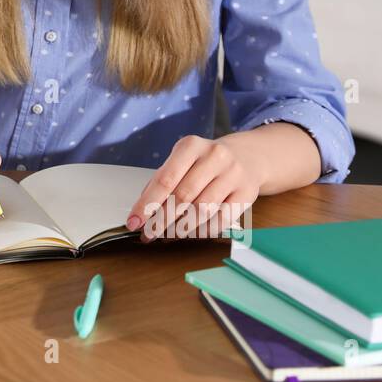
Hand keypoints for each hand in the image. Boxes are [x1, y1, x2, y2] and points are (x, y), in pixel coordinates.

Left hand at [125, 135, 261, 240]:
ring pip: (202, 210)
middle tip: (149, 234)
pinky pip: (222, 219)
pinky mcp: (247, 193)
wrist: (247, 156)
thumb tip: (143, 211)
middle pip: (183, 196)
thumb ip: (162, 181)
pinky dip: (204, 230)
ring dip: (182, 228)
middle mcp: (214, 156)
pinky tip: (193, 233)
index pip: (165, 180)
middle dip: (162, 220)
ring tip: (169, 235)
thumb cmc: (205, 162)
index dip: (147, 204)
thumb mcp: (182, 160)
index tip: (134, 222)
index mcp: (191, 146)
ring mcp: (233, 174)